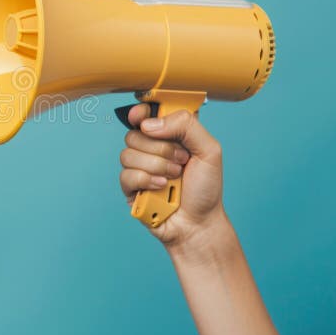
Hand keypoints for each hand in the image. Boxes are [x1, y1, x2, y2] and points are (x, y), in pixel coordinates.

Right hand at [119, 104, 225, 246]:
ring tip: (173, 177)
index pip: (146, 113)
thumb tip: (149, 124)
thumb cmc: (206, 188)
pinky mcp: (130, 187)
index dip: (141, 111)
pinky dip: (146, 180)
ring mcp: (138, 167)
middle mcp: (150, 148)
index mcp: (169, 134)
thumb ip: (187, 125)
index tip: (141, 116)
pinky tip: (160, 187)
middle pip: (135, 133)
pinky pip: (126, 175)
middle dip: (161, 149)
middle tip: (181, 161)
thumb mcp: (209, 150)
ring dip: (156, 166)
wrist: (199, 223)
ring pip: (127, 154)